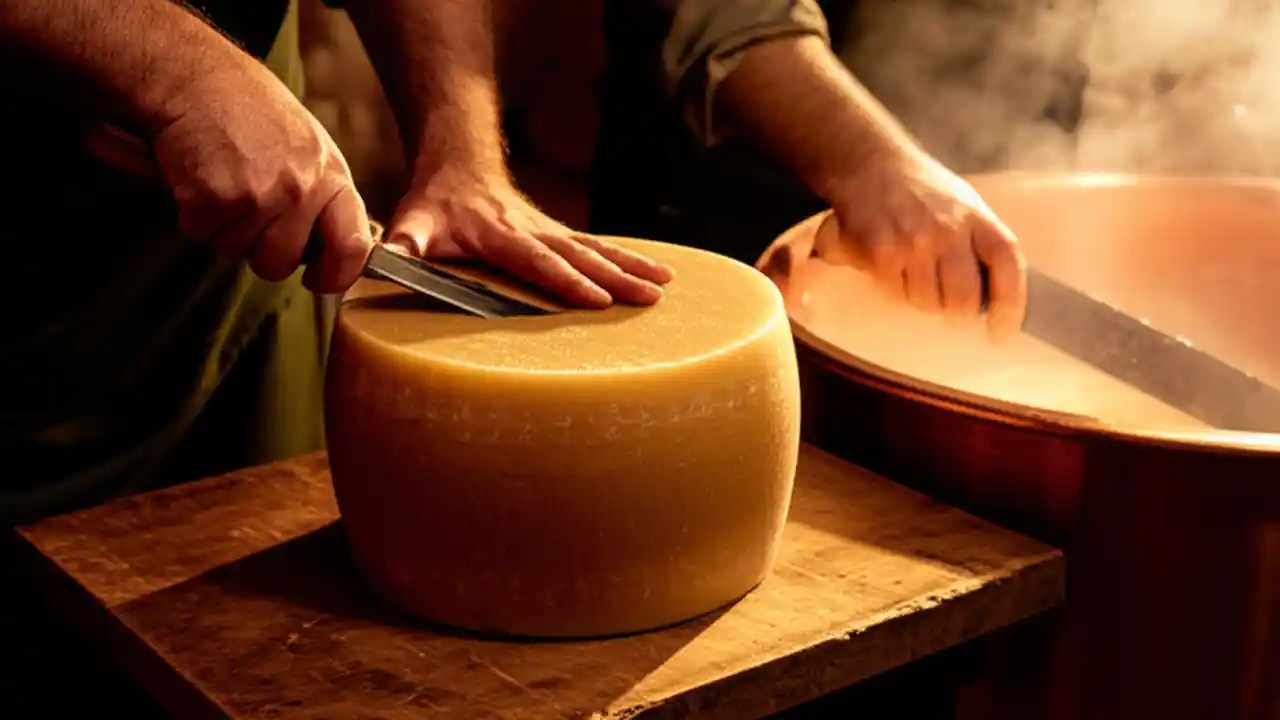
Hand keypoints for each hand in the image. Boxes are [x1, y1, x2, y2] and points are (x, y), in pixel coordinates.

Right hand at [150, 62, 373, 293]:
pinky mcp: (217, 198)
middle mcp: (302, 190)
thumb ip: (324, 197)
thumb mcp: (309, 148)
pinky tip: (198, 176)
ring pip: (236, 251)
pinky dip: (192, 213)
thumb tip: (332, 248)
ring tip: (222, 182)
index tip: (318, 280)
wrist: (197, 76)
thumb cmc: (250, 110)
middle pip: (281, 263)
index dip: (335, 275)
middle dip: (258, 250)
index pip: (353, 248)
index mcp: (332, 177)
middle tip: (245, 210)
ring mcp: (261, 195)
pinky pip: (201, 233)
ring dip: (222, 228)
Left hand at [384, 167, 674, 307]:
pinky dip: (629, 258)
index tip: (594, 298)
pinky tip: (657, 272)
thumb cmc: (435, 203)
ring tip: (665, 284)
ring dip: (632, 266)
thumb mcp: (413, 222)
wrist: (460, 161)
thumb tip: (387, 261)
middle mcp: (532, 230)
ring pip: (597, 248)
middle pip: (580, 255)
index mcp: (500, 233)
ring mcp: (550, 230)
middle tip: (649, 297)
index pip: (537, 260)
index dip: (565, 279)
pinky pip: (599, 246)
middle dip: (616, 277)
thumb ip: (403, 244)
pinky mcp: (560, 233)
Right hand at [815, 153, 1027, 340]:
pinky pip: (895, 294)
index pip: (1007, 264)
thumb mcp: (965, 205)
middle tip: (952, 311)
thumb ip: (980, 243)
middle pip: (964, 299)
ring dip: (923, 300)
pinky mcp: (879, 253)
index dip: (1011, 304)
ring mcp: (912, 242)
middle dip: (959, 314)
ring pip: (926, 303)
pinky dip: (895, 291)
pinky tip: (892, 270)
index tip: (1001, 330)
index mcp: (977, 217)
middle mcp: (947, 230)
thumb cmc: (922, 190)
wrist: (869, 164)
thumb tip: (994, 295)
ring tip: (915, 277)